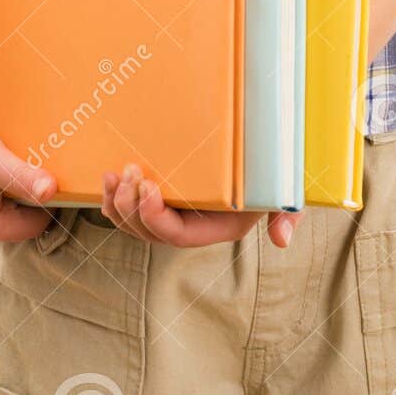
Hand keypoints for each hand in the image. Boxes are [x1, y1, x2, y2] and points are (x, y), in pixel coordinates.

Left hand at [101, 164, 301, 249]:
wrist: (272, 153)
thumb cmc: (278, 170)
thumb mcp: (288, 190)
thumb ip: (288, 214)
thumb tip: (281, 240)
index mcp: (220, 227)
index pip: (179, 236)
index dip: (156, 217)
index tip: (148, 185)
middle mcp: (196, 226)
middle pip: (151, 234)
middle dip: (131, 208)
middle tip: (128, 171)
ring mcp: (178, 212)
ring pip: (135, 225)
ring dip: (117, 204)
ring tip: (114, 174)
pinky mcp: (167, 195)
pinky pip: (131, 210)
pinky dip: (113, 199)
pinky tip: (107, 178)